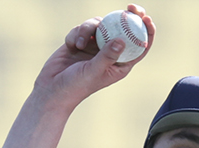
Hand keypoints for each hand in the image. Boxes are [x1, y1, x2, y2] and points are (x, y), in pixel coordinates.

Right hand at [33, 5, 156, 106]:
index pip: (139, 45)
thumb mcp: (94, 71)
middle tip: (130, 7)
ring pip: (99, 24)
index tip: (145, 18)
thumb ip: (107, 56)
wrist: (52, 88)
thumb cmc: (76, 86)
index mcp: (120, 64)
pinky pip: (82, 28)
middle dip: (127, 16)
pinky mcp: (81, 41)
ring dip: (88, 29)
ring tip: (80, 44)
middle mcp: (110, 52)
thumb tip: (121, 41)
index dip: (146, 30)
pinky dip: (76, 34)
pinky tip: (71, 46)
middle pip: (123, 29)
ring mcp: (95, 46)